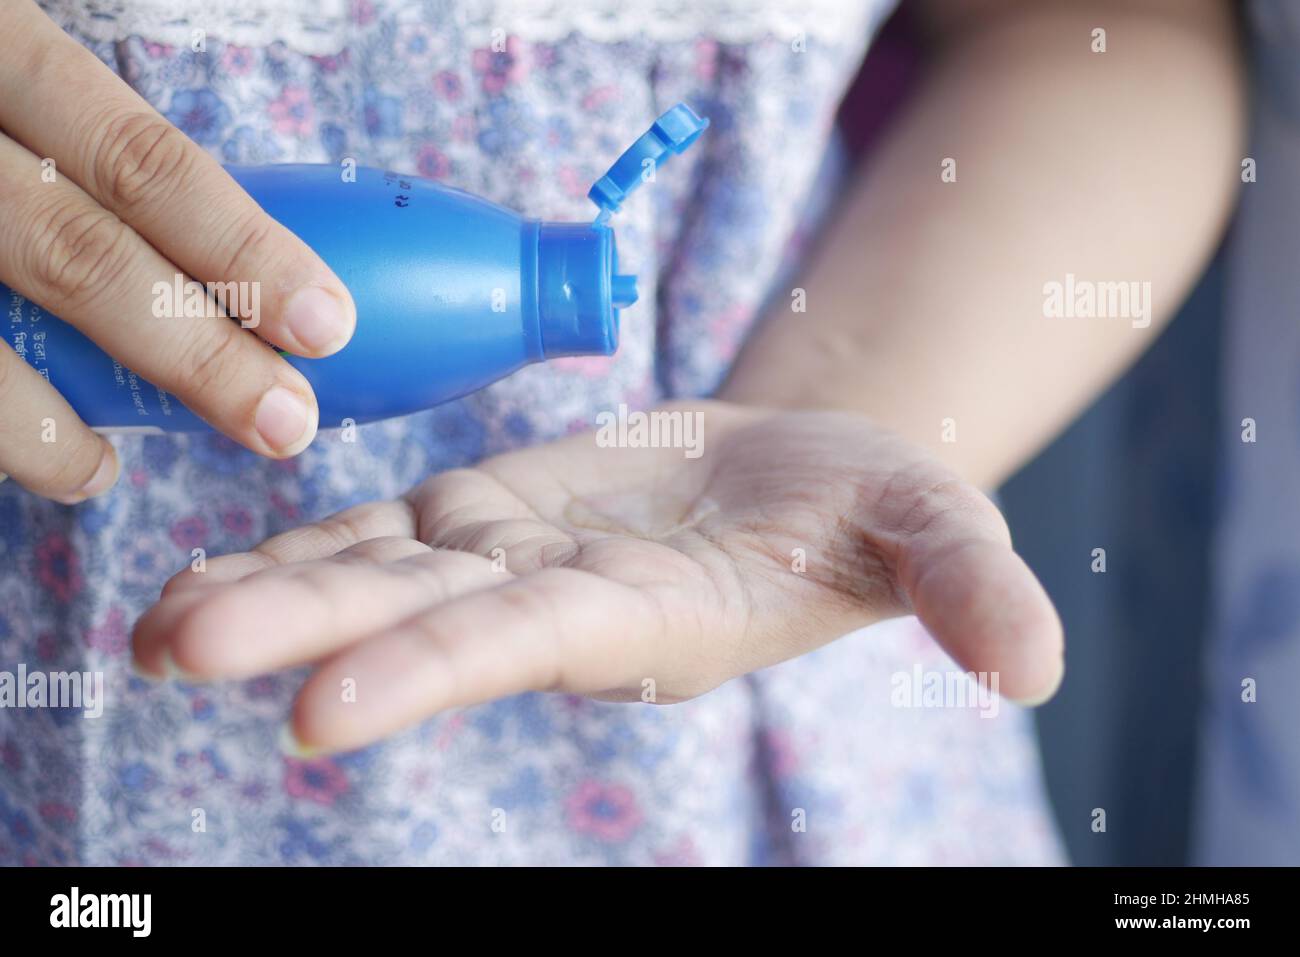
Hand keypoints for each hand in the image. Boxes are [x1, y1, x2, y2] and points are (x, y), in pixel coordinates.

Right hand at [0, 0, 354, 501]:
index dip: (241, 248)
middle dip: (197, 355)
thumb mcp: (8, 70)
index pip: (138, 160)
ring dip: (59, 428)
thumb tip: (227, 254)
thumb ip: (86, 139)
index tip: (327, 321)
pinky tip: (46, 459)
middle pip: (78, 256)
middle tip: (284, 422)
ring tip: (106, 475)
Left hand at [133, 401, 1063, 753]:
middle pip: (423, 614)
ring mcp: (510, 555)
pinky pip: (381, 530)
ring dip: (272, 592)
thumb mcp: (945, 531)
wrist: (805, 476)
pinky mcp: (485, 511)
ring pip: (380, 572)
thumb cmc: (873, 516)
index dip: (433, 669)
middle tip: (175, 653)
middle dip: (307, 632)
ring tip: (158, 624)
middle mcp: (560, 600)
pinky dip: (300, 544)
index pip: (531, 643)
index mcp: (652, 614)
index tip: (315, 716)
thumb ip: (973, 592)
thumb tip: (1033, 668)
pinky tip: (212, 565)